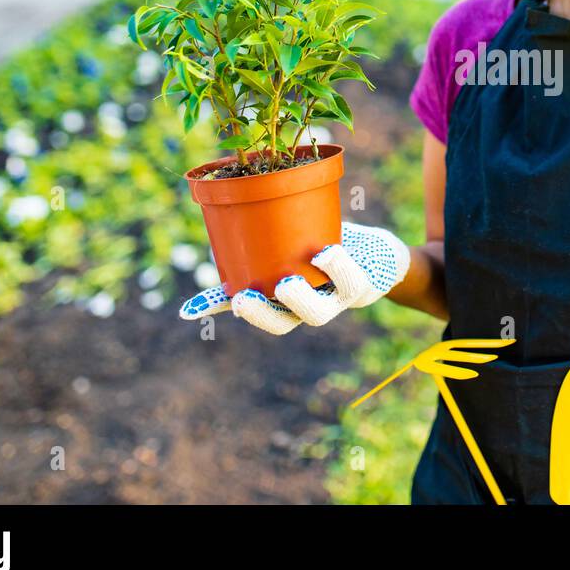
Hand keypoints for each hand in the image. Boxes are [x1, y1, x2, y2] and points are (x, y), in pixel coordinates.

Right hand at [177, 221, 410, 335]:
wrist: (381, 259)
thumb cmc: (327, 253)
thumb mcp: (293, 252)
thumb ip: (260, 252)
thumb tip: (215, 245)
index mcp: (286, 300)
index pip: (251, 309)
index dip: (220, 310)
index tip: (188, 310)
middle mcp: (309, 307)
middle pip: (282, 324)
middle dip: (260, 314)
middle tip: (243, 298)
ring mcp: (336, 301)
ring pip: (317, 313)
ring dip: (299, 300)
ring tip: (286, 282)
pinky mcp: (363, 286)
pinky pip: (350, 282)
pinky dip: (336, 268)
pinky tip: (325, 252)